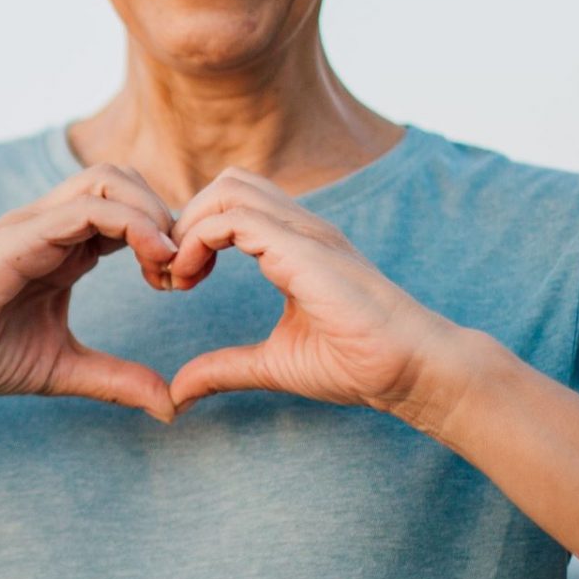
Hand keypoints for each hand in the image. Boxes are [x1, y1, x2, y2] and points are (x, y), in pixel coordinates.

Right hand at [0, 164, 182, 422]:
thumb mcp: (62, 368)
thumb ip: (116, 380)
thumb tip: (171, 406)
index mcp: (64, 247)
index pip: (129, 210)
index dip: (167, 237)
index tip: (184, 283)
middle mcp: (52, 225)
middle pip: (126, 179)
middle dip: (167, 215)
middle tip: (182, 270)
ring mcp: (36, 224)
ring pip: (110, 178)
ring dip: (153, 212)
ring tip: (168, 263)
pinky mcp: (22, 234)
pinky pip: (88, 207)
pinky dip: (132, 223)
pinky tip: (153, 261)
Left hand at [162, 166, 464, 419]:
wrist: (410, 369)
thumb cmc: (357, 364)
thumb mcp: (273, 365)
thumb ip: (224, 369)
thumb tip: (178, 393)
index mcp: (294, 245)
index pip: (232, 206)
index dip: (192, 235)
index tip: (174, 281)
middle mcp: (299, 228)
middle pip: (226, 184)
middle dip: (184, 220)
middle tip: (168, 274)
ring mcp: (304, 232)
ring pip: (227, 189)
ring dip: (187, 226)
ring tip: (176, 275)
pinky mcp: (302, 248)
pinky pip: (233, 219)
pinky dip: (197, 240)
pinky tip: (189, 278)